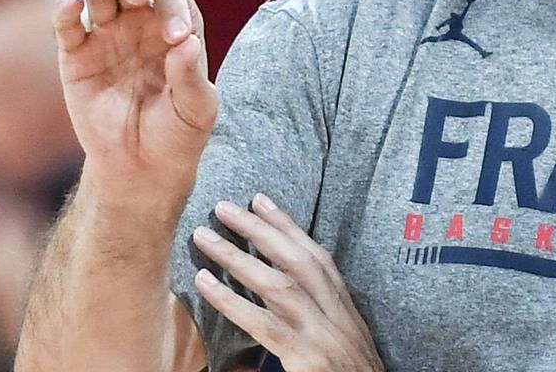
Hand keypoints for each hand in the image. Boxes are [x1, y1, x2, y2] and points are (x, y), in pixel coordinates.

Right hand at [53, 0, 216, 206]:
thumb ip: (191, 77)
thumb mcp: (196, 109)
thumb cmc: (178, 133)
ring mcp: (107, 36)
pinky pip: (67, 26)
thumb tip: (187, 43)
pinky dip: (65, 11)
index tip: (175, 37)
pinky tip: (72, 7)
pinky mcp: (75, 56)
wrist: (141, 167)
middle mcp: (140, 22)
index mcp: (176, 25)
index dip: (173, 1)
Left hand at [191, 195, 383, 371]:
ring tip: (204, 237)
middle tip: (224, 207)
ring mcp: (317, 329)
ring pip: (276, 284)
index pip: (313, 254)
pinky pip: (261, 322)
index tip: (261, 200)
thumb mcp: (343, 333)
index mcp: (342, 302)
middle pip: (295, 259)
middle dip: (260, 229)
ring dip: (237, 256)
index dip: (287, 225)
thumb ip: (320, 313)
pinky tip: (206, 283)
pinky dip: (230, 300)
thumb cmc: (351, 368)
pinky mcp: (303, 352)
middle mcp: (332, 308)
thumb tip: (287, 299)